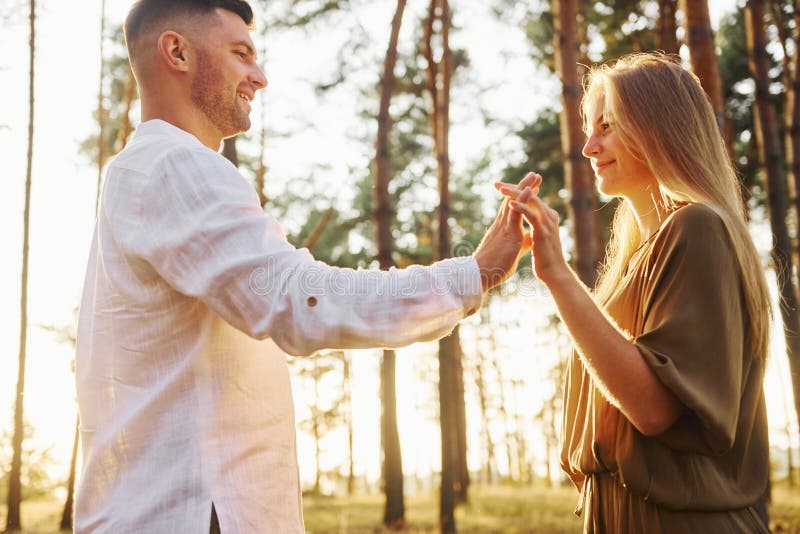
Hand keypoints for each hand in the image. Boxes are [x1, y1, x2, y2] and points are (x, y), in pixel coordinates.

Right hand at [473, 172, 541, 290]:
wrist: (479, 275)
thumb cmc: (492, 268)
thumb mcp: (512, 253)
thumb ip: (521, 243)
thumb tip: (530, 238)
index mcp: (503, 229)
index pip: (513, 209)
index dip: (521, 197)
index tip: (530, 187)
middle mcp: (502, 224)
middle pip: (513, 200)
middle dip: (523, 187)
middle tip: (533, 175)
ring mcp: (505, 227)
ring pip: (515, 201)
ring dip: (525, 187)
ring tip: (534, 175)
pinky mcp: (508, 232)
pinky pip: (516, 212)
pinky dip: (522, 199)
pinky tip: (529, 189)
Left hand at [495, 179, 569, 286]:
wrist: (554, 273)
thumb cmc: (544, 259)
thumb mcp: (535, 241)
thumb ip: (531, 231)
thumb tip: (524, 230)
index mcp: (545, 217)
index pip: (528, 199)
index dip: (514, 192)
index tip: (499, 188)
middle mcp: (547, 216)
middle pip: (529, 195)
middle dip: (513, 188)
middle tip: (497, 184)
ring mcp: (546, 223)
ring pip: (530, 201)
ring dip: (515, 193)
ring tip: (501, 189)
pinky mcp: (542, 231)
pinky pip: (531, 216)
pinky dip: (521, 208)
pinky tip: (510, 204)